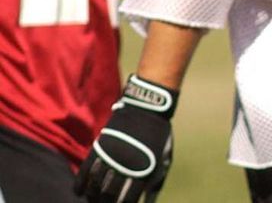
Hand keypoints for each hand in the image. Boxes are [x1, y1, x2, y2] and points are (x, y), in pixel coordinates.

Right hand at [75, 74, 178, 202]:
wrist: (148, 106)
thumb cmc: (158, 134)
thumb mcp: (164, 158)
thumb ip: (157, 182)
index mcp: (144, 170)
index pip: (129, 200)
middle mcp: (125, 165)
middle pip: (109, 195)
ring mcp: (111, 155)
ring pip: (95, 185)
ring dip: (92, 196)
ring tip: (93, 200)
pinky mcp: (99, 146)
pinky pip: (85, 170)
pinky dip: (79, 184)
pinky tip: (79, 192)